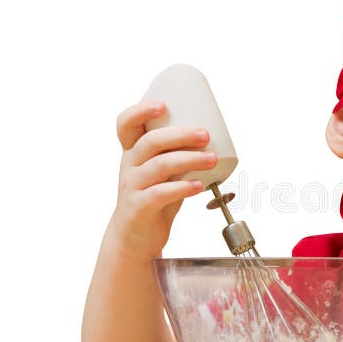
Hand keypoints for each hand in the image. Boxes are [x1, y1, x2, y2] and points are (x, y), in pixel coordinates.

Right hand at [109, 100, 217, 259]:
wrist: (135, 237)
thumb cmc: (153, 197)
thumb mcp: (163, 172)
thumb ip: (180, 155)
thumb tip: (216, 141)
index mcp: (133, 152)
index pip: (126, 124)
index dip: (140, 111)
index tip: (162, 104)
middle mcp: (129, 165)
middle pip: (150, 142)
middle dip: (180, 135)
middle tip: (205, 135)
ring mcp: (132, 186)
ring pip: (159, 166)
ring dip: (189, 159)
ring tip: (212, 159)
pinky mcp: (139, 207)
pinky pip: (160, 194)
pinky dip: (182, 188)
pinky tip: (198, 186)